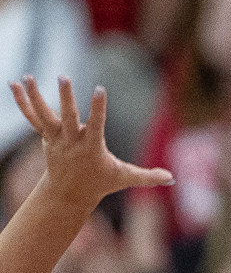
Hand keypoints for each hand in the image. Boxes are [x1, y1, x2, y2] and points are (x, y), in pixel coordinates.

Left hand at [10, 78, 171, 207]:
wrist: (68, 194)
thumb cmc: (101, 182)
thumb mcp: (125, 178)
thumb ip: (149, 177)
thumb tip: (173, 179)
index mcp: (91, 148)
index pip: (96, 125)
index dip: (98, 108)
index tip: (100, 89)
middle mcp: (71, 142)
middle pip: (67, 117)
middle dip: (65, 98)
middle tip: (63, 77)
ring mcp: (55, 139)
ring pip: (43, 115)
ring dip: (34, 96)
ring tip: (26, 77)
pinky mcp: (45, 136)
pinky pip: (32, 117)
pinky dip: (22, 102)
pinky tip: (14, 85)